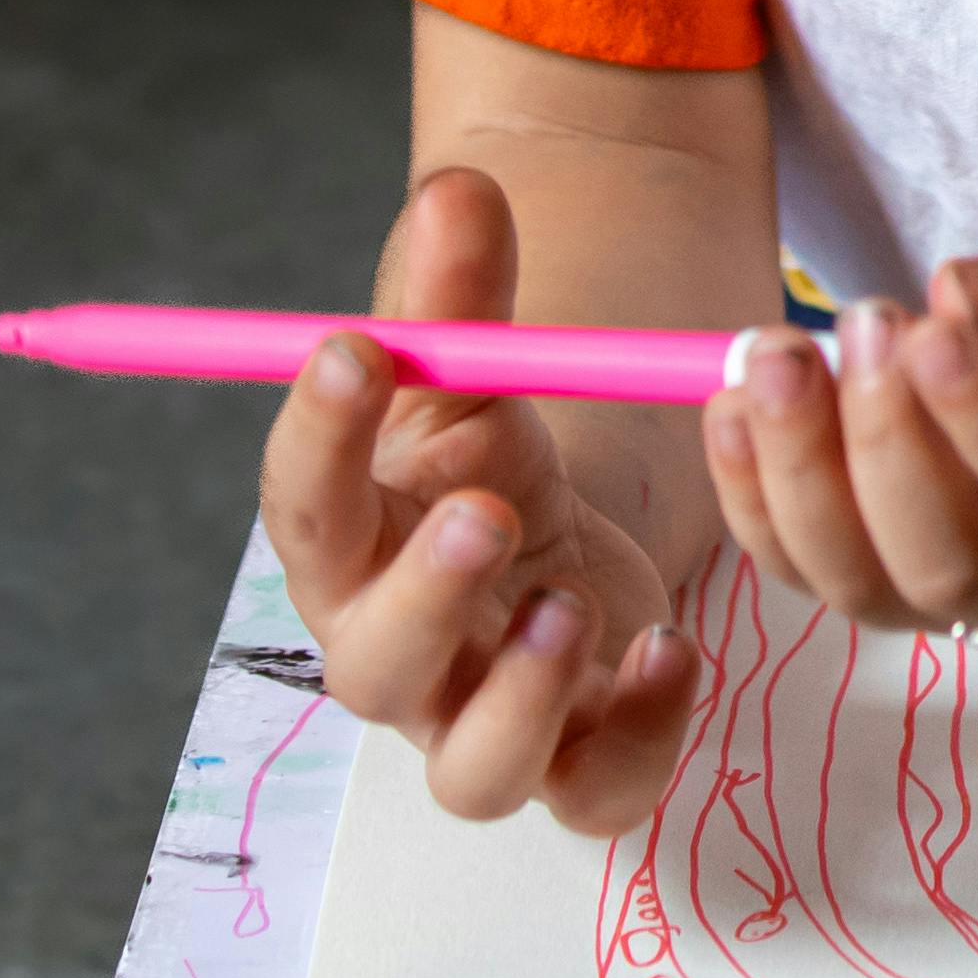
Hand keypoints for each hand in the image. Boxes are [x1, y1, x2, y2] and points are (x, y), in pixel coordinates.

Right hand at [261, 163, 707, 832]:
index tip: (352, 348)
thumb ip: (461, 294)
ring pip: (472, 770)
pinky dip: (638, 736)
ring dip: (517, 693)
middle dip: (421, 595)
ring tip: (570, 604)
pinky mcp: (580, 759)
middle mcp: (402, 653)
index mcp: (352, 548)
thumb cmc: (484, 456)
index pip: (302, 509)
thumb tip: (461, 184)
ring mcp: (487, 720)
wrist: (562, 542)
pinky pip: (598, 793)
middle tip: (484, 510)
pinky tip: (675, 648)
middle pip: (370, 665)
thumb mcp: (476, 371)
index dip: (314, 437)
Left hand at [704, 244, 977, 641]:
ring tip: (776, 357)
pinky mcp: (885, 588)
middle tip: (859, 324)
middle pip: (947, 567)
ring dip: (798, 471)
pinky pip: (805, 567)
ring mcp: (957, 608)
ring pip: (859, 584)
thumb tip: (955, 291)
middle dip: (883, 446)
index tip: (933, 329)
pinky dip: (754, 493)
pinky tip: (732, 404)